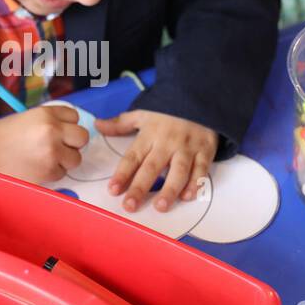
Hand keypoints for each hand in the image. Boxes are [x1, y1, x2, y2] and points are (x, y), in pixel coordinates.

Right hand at [0, 104, 87, 182]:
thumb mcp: (25, 119)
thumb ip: (48, 122)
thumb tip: (68, 131)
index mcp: (45, 114)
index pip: (74, 116)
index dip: (66, 125)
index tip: (57, 131)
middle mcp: (52, 131)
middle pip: (82, 137)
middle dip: (72, 144)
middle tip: (57, 148)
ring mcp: (52, 153)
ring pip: (75, 158)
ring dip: (64, 161)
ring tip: (44, 160)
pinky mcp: (48, 172)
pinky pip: (62, 174)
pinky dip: (52, 173)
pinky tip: (36, 169)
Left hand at [96, 110, 218, 212]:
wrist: (201, 97)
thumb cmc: (169, 111)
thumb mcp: (144, 113)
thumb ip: (121, 124)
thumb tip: (98, 124)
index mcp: (150, 134)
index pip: (133, 157)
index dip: (122, 174)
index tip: (113, 190)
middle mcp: (167, 143)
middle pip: (152, 167)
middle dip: (140, 187)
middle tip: (130, 206)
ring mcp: (188, 148)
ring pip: (178, 171)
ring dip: (169, 189)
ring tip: (160, 206)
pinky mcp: (206, 151)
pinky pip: (202, 169)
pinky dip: (196, 183)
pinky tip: (188, 196)